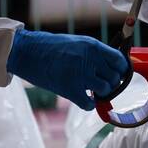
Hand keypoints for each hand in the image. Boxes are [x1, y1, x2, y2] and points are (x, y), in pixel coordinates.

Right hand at [6, 29, 129, 110]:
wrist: (27, 52)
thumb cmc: (50, 47)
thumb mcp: (77, 43)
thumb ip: (94, 54)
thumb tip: (111, 67)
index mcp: (92, 46)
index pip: (119, 61)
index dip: (120, 70)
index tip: (117, 74)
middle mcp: (89, 60)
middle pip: (114, 78)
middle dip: (110, 83)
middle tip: (101, 84)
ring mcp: (80, 75)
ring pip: (105, 90)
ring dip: (100, 93)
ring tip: (91, 90)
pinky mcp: (69, 89)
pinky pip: (89, 104)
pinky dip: (89, 104)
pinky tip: (83, 98)